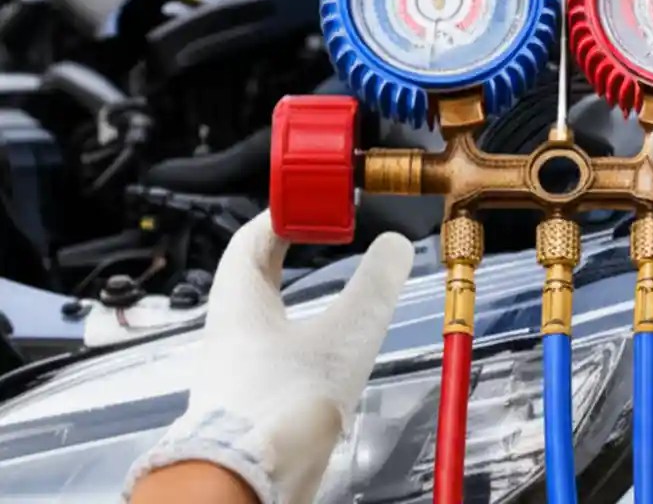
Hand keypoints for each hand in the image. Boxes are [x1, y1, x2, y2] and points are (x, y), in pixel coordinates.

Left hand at [124, 212, 413, 503]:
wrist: (248, 481)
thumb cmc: (281, 410)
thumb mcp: (345, 336)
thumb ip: (375, 287)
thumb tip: (396, 247)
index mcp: (239, 302)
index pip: (252, 237)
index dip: (285, 213)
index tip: (316, 202)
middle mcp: (230, 333)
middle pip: (256, 274)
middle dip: (291, 249)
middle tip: (325, 233)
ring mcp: (238, 370)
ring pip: (265, 315)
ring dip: (297, 293)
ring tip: (332, 285)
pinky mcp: (253, 402)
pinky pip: (275, 352)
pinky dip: (303, 336)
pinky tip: (327, 349)